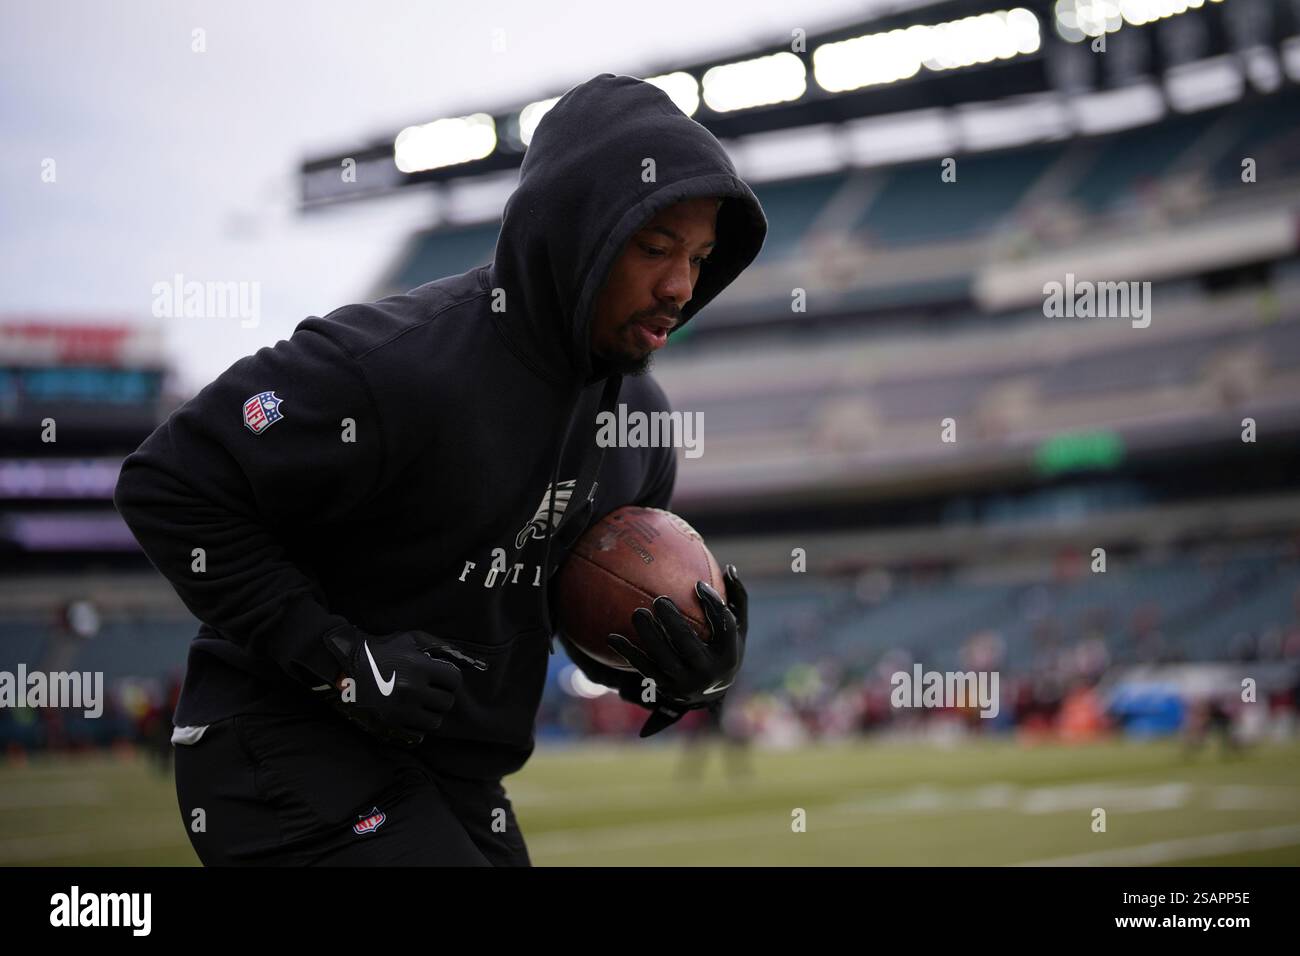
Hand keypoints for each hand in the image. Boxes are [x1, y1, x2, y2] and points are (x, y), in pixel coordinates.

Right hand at [323, 626, 461, 744]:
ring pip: (435, 720)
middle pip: (447, 702)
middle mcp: (411, 691)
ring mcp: (400, 710)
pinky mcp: (391, 724)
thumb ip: (440, 646)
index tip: (441, 676)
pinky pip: (419, 732)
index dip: (450, 677)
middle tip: (431, 689)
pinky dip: (418, 724)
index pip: (454, 680)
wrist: (348, 666)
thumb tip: (465, 660)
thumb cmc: (384, 649)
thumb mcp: (412, 639)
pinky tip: (411, 712)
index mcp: (418, 668)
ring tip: (421, 701)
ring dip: (432, 711)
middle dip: (442, 694)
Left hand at [607, 564, 746, 737]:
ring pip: (663, 657)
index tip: (697, 584)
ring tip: (638, 613)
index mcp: (729, 654)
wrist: (709, 694)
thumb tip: (730, 568)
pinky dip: (628, 652)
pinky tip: (612, 637)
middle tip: (660, 599)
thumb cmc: (723, 648)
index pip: (723, 626)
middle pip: (687, 643)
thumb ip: (736, 598)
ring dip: (648, 635)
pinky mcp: (665, 688)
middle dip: (672, 621)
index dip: (712, 604)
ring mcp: (685, 682)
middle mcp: (707, 671)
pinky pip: (644, 668)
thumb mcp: (738, 628)